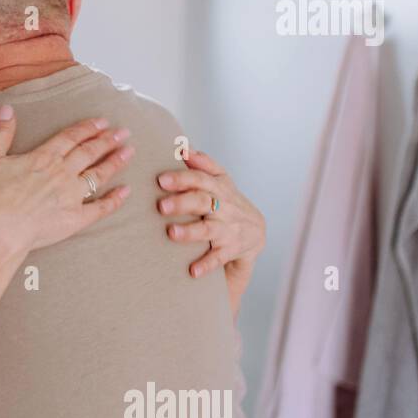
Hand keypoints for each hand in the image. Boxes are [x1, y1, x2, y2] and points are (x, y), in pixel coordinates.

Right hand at [0, 104, 132, 257]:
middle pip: (90, 152)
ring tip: (129, 152)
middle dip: (108, 141)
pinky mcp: (75, 218)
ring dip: (115, 162)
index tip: (103, 122)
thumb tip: (7, 109)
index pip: (71, 137)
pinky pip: (100, 208)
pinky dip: (115, 199)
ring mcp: (71, 196)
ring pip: (99, 175)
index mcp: (43, 157)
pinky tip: (126, 191)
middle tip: (124, 133)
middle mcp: (62, 173)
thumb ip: (0, 133)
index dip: (88, 128)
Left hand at [156, 149, 264, 301]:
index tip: (161, 179)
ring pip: (210, 230)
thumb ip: (203, 164)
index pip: (201, 179)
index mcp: (220, 187)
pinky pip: (219, 258)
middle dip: (182, 202)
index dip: (182, 178)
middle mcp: (226, 207)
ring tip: (171, 233)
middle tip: (161, 205)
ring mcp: (230, 229)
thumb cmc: (228, 203)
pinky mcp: (233, 250)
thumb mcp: (220, 181)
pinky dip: (206, 264)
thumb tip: (182, 146)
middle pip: (204, 201)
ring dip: (190, 232)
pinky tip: (192, 271)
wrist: (256, 233)